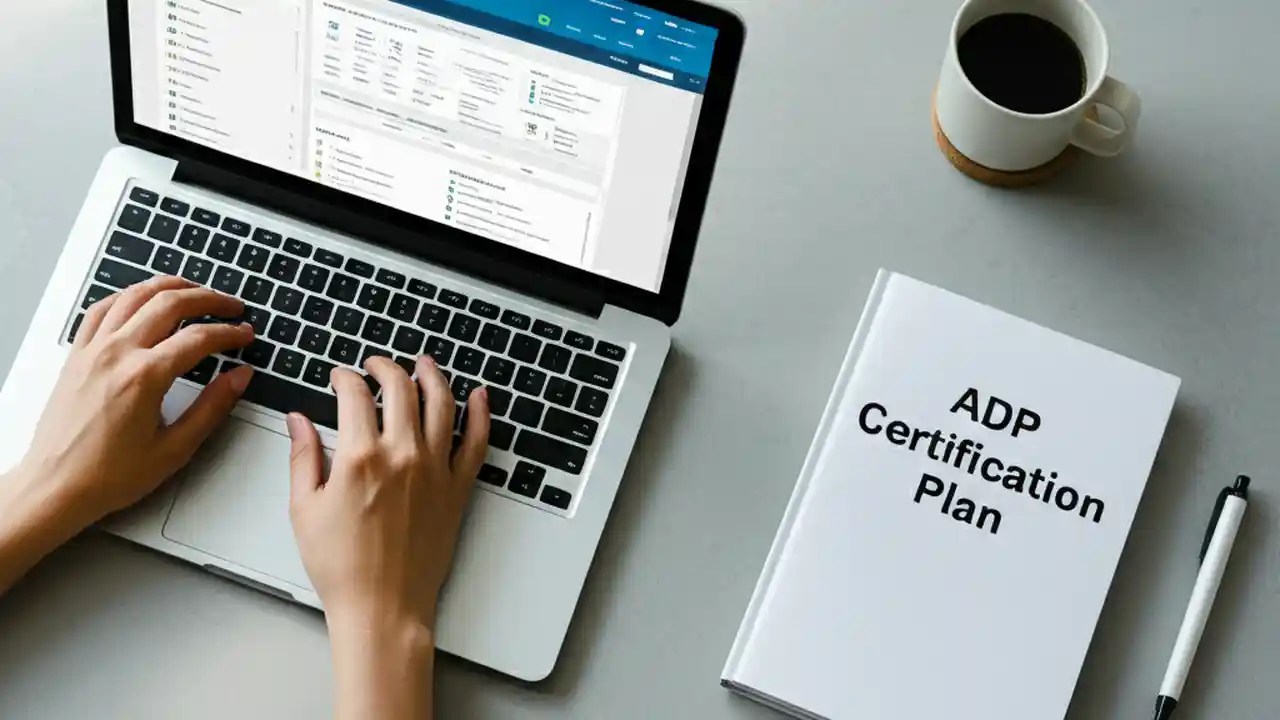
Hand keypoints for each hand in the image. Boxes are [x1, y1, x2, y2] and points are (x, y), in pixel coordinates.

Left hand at [15, 276, 254, 529]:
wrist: (56, 486)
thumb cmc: (109, 475)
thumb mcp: (175, 448)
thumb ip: (213, 407)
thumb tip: (239, 377)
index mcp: (144, 377)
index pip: (199, 338)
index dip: (230, 332)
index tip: (245, 334)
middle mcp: (116, 354)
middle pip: (169, 304)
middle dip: (208, 298)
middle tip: (230, 305)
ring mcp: (93, 350)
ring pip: (134, 296)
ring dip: (169, 287)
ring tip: (193, 289)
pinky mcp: (77, 355)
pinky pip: (102, 309)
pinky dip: (127, 296)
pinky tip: (141, 299)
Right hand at [287, 356, 489, 627]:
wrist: (382, 607)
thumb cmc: (341, 567)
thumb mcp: (304, 508)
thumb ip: (302, 456)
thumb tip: (298, 419)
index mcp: (360, 458)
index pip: (355, 394)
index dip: (344, 377)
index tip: (339, 377)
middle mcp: (403, 456)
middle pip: (401, 389)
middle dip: (385, 367)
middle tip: (377, 364)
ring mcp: (435, 470)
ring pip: (442, 404)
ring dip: (432, 376)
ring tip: (424, 363)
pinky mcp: (458, 489)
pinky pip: (476, 442)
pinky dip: (480, 415)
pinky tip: (479, 396)